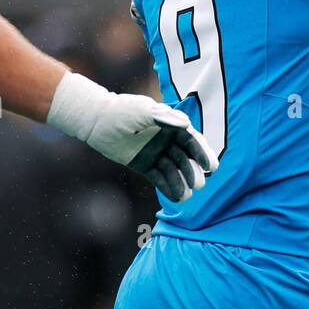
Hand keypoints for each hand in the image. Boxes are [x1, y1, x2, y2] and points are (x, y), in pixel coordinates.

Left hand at [47, 72, 218, 201]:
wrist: (97, 121)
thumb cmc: (121, 111)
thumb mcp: (141, 111)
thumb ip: (163, 118)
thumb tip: (186, 124)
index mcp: (170, 124)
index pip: (191, 140)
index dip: (202, 153)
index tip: (210, 167)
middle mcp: (166, 139)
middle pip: (185, 157)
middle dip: (193, 171)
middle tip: (199, 184)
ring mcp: (156, 152)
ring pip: (173, 169)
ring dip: (181, 182)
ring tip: (187, 196)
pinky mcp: (145, 164)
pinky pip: (159, 177)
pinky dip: (168, 187)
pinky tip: (177, 197)